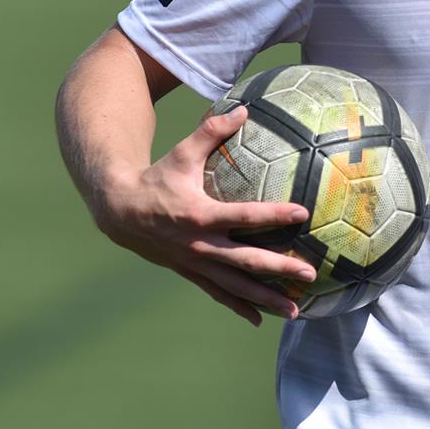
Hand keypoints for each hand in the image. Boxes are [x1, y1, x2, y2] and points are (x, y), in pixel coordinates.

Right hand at [91, 105, 315, 326]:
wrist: (120, 213)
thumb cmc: (157, 179)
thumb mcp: (181, 153)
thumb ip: (212, 131)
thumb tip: (244, 108)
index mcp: (199, 213)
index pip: (244, 215)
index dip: (273, 214)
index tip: (302, 213)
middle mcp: (199, 244)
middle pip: (245, 260)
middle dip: (279, 268)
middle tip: (308, 273)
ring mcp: (195, 263)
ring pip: (235, 286)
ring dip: (265, 298)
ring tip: (295, 310)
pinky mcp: (190, 273)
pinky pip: (218, 293)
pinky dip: (239, 307)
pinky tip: (260, 319)